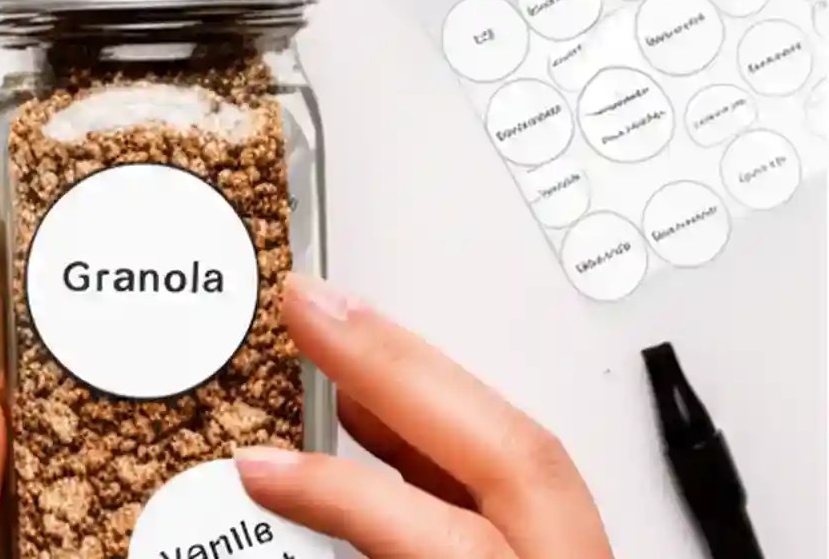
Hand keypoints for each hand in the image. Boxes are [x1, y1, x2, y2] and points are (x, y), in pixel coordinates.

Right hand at [237, 275, 613, 558]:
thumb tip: (269, 499)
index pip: (462, 541)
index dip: (351, 492)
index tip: (260, 467)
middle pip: (516, 447)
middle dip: (401, 367)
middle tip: (309, 305)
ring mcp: (579, 557)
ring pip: (519, 446)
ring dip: (415, 383)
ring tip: (330, 333)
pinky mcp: (560, 546)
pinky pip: (505, 475)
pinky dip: (432, 432)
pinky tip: (371, 415)